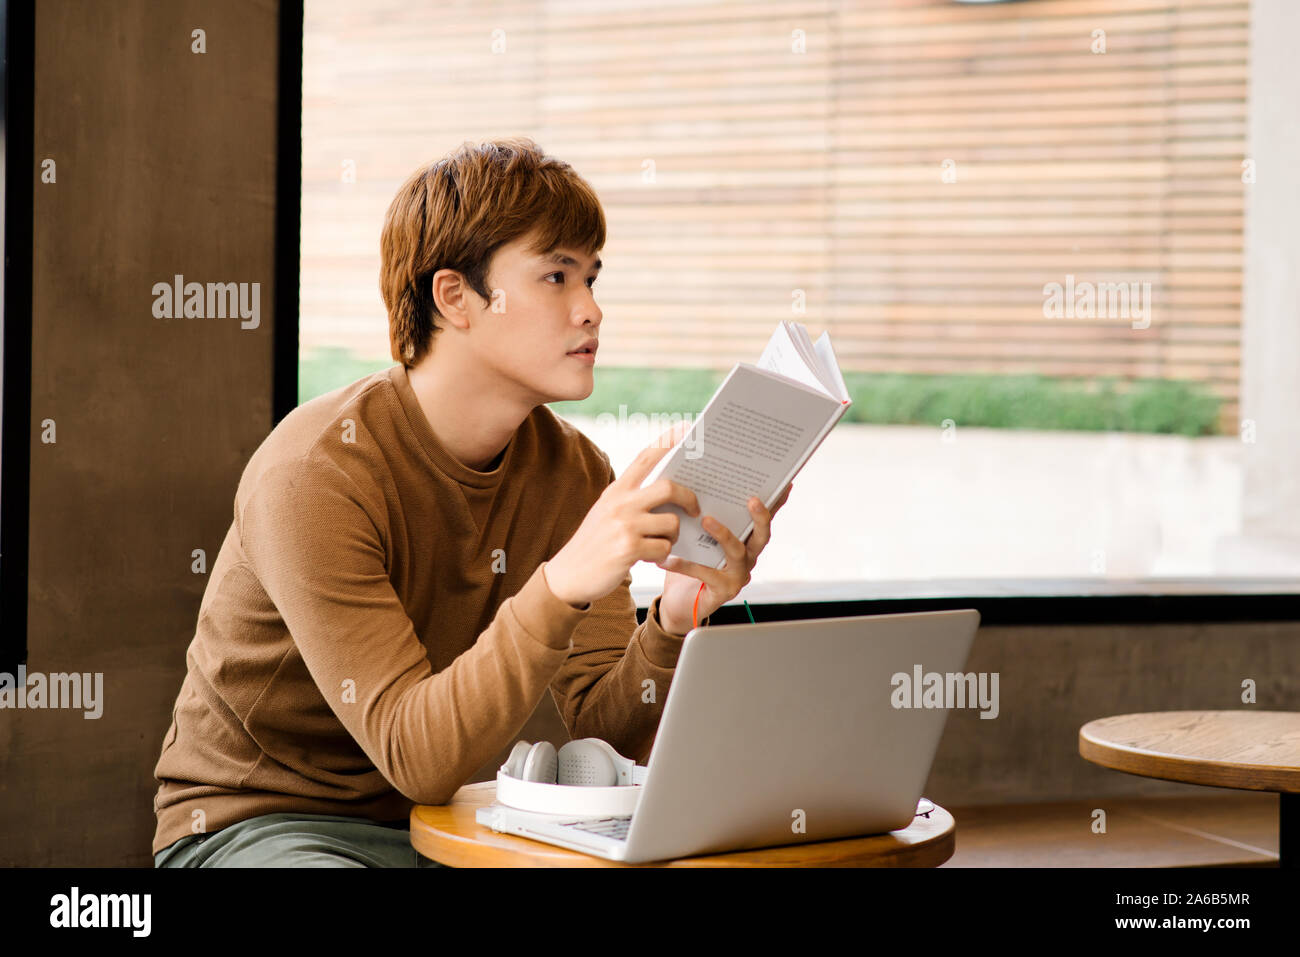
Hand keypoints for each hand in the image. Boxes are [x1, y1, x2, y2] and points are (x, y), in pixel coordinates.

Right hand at [545, 423, 701, 608]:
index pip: (646, 457)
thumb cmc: (595, 544)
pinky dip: (662, 555)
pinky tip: (650, 558)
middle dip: (689, 499)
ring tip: (660, 543)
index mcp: (616, 490)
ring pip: (672, 523)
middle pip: (669, 487)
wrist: (568, 574)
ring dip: (673, 536)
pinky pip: (664, 548)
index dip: (668, 441)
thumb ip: (632, 500)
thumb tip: (672, 494)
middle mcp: (620, 503)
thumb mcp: (607, 513)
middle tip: (695, 510)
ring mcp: (624, 525)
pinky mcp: (628, 549)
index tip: (686, 428)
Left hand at [655, 480, 793, 635]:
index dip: (776, 503)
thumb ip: (702, 512)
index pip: (764, 519)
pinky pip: (705, 573)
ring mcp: (738, 575)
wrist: (679, 602)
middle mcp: (748, 557)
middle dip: (760, 517)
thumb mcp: (697, 534)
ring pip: (737, 552)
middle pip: (762, 535)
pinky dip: (684, 564)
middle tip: (752, 499)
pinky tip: (665, 558)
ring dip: (723, 534)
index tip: (785, 484)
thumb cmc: (690, 561)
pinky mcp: (723, 590)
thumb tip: (693, 482)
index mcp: (746, 540)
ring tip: (705, 520)